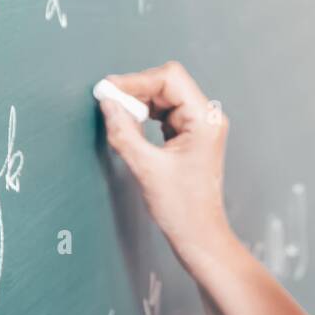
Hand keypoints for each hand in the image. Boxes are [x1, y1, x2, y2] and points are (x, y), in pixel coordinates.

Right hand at [98, 62, 232, 267]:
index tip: (109, 89)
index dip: (137, 80)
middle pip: (168, 85)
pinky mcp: (191, 136)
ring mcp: (200, 126)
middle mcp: (207, 118)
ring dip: (139, 102)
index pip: (170, 79)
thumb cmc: (182, 208)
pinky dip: (145, 115)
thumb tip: (108, 104)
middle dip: (136, 90)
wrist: (199, 235)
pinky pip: (165, 114)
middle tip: (108, 100)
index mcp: (205, 120)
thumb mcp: (147, 168)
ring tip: (117, 115)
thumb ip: (124, 133)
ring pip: (164, 98)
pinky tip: (129, 124)